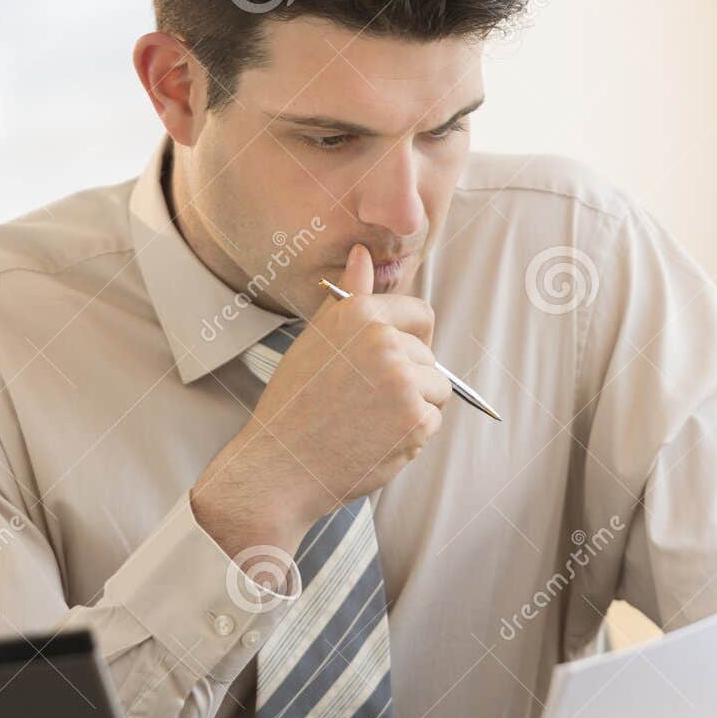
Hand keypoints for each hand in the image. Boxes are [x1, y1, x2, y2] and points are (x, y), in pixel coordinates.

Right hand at [190, 243, 450, 556]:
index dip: (412, 340)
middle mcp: (384, 340)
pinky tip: (374, 441)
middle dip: (409, 380)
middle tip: (364, 404)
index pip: (421, 315)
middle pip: (430, 356)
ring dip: (413, 408)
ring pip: (437, 390)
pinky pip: (433, 422)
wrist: (279, 465)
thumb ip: (350, 297)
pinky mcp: (416, 420)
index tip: (393, 362)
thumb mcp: (315, 339)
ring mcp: (404, 381)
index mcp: (360, 314)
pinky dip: (411, 436)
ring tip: (369, 422)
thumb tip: (364, 253)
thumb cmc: (294, 405)